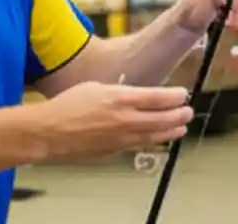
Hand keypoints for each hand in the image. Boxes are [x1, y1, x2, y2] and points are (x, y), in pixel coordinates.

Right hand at [37, 82, 192, 159]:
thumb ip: (121, 92)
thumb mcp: (98, 87)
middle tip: (187, 111)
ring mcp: (121, 137)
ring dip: (172, 131)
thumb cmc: (70, 104)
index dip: (175, 97)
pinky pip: (140, 145)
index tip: (183, 94)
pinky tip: (160, 139)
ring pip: (155, 136)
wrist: (50, 131)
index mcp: (121, 98)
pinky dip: (153, 141)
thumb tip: (140, 96)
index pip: (158, 98)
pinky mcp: (115, 151)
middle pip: (163, 119)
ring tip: (181, 128)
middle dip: (180, 115)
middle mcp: (125, 119)